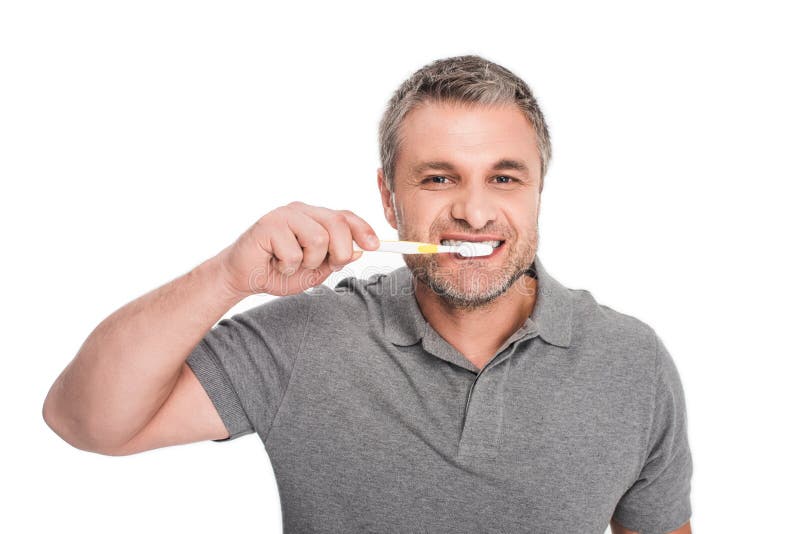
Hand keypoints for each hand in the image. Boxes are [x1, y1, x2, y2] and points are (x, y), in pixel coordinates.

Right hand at [216, 201, 379, 297]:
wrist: (242, 277)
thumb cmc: (278, 271)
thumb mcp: (314, 270)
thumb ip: (334, 260)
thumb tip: (358, 251)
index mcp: (315, 218)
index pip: (345, 217)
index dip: (363, 230)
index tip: (376, 246)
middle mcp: (302, 211)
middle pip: (337, 224)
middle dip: (339, 252)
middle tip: (326, 265)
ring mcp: (284, 215)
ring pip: (318, 238)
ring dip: (308, 262)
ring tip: (291, 264)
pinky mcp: (267, 225)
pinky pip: (293, 253)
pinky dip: (287, 267)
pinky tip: (274, 263)